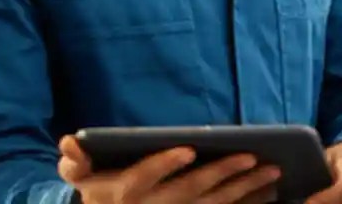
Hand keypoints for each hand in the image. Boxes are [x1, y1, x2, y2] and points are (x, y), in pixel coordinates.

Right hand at [58, 135, 281, 203]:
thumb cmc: (100, 197)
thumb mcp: (83, 180)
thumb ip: (75, 163)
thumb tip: (69, 143)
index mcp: (126, 194)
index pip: (144, 179)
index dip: (163, 164)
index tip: (187, 149)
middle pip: (190, 193)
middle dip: (222, 175)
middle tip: (252, 157)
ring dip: (245, 191)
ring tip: (272, 173)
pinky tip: (269, 194)